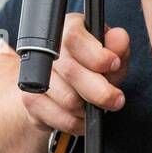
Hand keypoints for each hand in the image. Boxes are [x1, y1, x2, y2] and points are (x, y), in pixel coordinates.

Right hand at [20, 12, 131, 135]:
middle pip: (71, 71)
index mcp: (66, 29)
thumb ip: (118, 46)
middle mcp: (46, 50)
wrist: (64, 88)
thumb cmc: (93, 66)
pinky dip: (79, 123)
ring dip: (89, 108)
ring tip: (95, 104)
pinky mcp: (31, 100)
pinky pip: (62, 118)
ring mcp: (35, 76)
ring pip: (68, 99)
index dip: (96, 55)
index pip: (74, 38)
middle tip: (116, 99)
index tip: (114, 64)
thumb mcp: (112, 53)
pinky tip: (83, 116)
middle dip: (100, 91)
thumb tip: (120, 37)